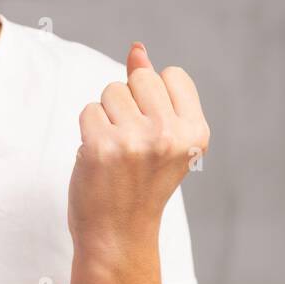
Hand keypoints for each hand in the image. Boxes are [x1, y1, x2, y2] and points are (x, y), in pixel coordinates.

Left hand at [67, 42, 209, 249]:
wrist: (119, 234)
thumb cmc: (140, 182)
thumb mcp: (161, 136)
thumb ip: (152, 90)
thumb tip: (137, 48)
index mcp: (196, 132)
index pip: (171, 74)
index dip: (154, 97)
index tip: (154, 132)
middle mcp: (170, 135)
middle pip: (139, 78)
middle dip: (128, 102)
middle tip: (132, 144)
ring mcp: (136, 140)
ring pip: (111, 91)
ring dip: (106, 116)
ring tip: (115, 151)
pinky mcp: (102, 146)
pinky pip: (89, 110)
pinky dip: (89, 131)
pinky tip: (99, 158)